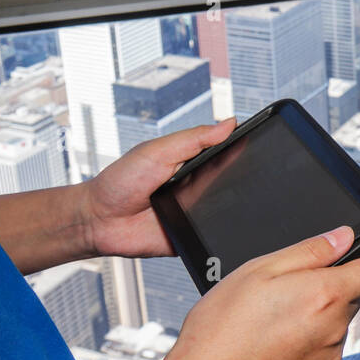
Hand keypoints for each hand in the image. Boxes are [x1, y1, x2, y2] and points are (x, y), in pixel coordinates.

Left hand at [81, 117, 236, 259]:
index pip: (225, 152)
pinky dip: (218, 232)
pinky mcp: (192, 236)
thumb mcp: (157, 151)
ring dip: (228, 205)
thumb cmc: (120, 181)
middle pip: (232, 181)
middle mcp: (197, 186)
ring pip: (227, 209)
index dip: (243, 146)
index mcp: (191, 161)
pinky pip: (213, 236)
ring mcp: (196, 211)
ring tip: (217, 201)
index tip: (260, 139)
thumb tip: (229, 123)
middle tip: (245, 174)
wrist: (99, 221)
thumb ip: (193, 139)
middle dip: (241, 177)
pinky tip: (214, 224)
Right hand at [108, 226, 359, 359]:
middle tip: (287, 290)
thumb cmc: (221, 332)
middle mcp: (334, 328)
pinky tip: (274, 345)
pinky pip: (323, 352)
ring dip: (316, 317)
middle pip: (350, 296)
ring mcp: (328, 358)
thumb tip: (343, 237)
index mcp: (324, 294)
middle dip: (330, 287)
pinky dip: (307, 344)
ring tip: (271, 322)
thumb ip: (310, 251)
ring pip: (334, 324)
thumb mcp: (259, 270)